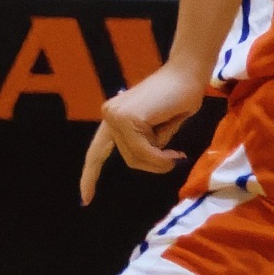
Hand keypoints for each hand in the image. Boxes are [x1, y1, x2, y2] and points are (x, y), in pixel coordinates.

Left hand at [80, 63, 205, 204]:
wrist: (189, 74)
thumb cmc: (178, 99)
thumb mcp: (158, 130)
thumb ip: (144, 144)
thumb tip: (148, 163)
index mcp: (113, 118)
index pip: (97, 151)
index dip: (90, 176)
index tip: (85, 200)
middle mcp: (110, 115)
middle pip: (129, 158)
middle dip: (153, 163)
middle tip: (174, 158)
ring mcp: (116, 116)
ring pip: (137, 157)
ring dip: (160, 160)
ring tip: (175, 152)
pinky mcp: (128, 118)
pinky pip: (145, 151)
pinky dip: (161, 156)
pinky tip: (174, 152)